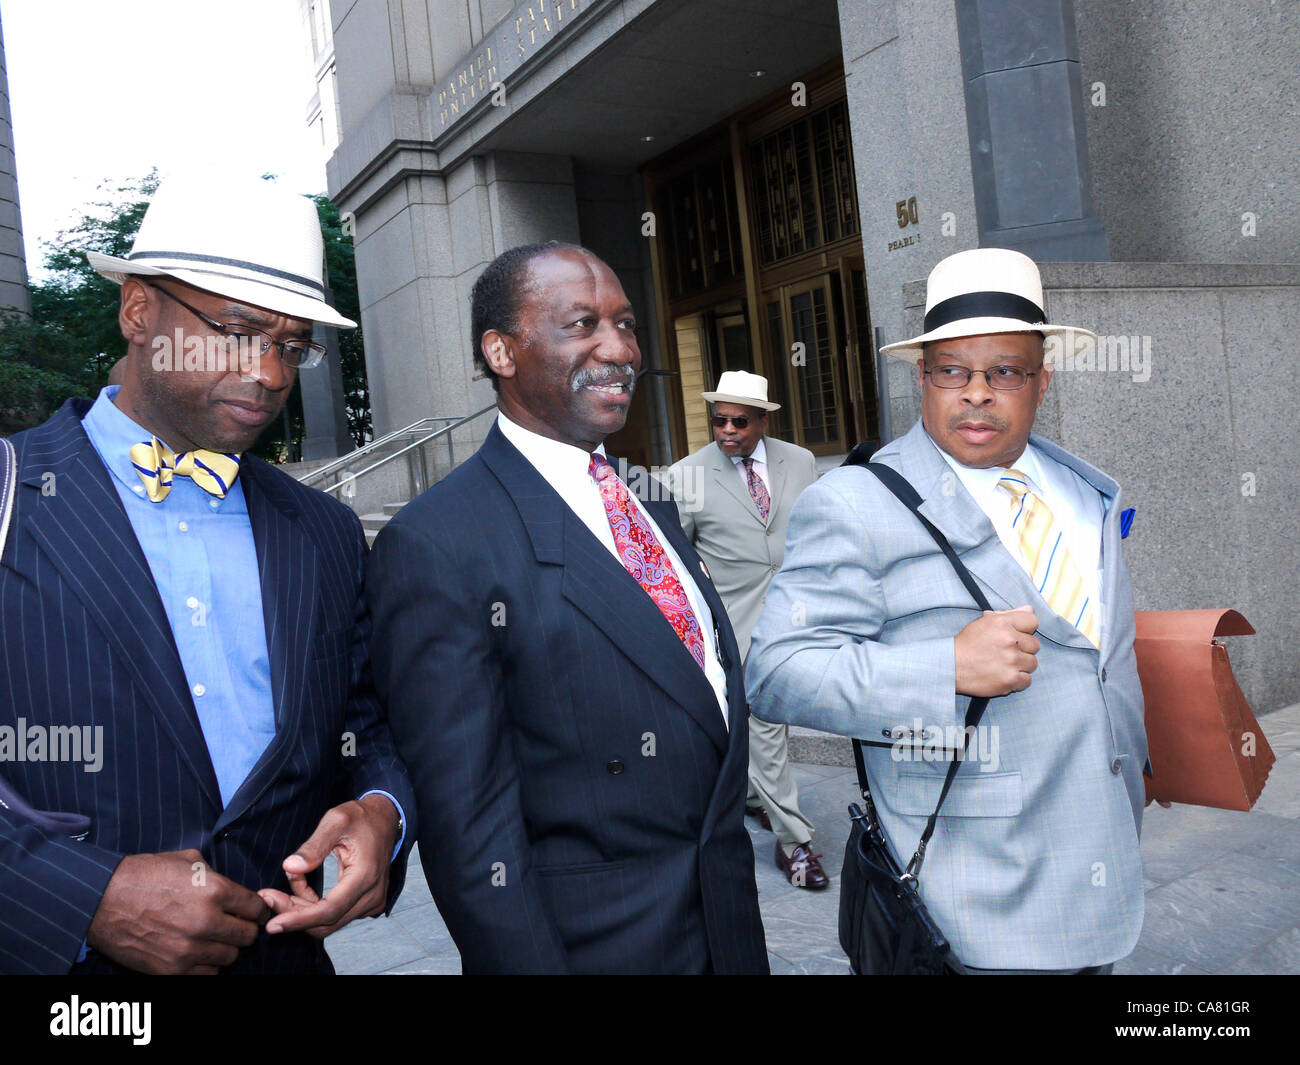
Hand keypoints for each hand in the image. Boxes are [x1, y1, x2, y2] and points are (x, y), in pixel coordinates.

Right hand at [86, 850, 268, 973]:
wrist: (102, 899)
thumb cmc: (144, 875)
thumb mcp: (187, 861)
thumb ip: (217, 876)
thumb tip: (235, 890)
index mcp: (215, 891)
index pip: (257, 908)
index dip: (257, 908)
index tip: (252, 910)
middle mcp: (206, 922)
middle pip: (248, 936)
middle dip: (244, 928)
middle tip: (233, 924)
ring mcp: (189, 949)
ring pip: (231, 958)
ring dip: (226, 948)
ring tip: (213, 938)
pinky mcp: (172, 970)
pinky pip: (209, 975)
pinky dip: (208, 965)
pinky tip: (199, 952)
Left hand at [258, 795, 398, 937]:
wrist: (385, 820)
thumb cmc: (361, 817)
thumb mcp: (336, 820)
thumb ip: (313, 845)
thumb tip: (290, 868)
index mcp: (366, 876)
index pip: (329, 910)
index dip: (298, 920)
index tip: (272, 924)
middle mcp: (372, 896)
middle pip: (326, 922)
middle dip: (293, 915)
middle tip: (267, 898)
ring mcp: (372, 903)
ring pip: (328, 921)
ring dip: (301, 908)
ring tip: (289, 878)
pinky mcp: (366, 904)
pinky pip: (334, 914)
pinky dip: (312, 905)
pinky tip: (301, 884)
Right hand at [954, 606, 1039, 696]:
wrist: (950, 667)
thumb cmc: (966, 644)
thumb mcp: (984, 623)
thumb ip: (1008, 614)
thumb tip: (1029, 609)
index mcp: (1002, 623)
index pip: (1032, 620)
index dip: (1026, 629)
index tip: (1017, 635)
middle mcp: (1010, 641)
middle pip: (1035, 644)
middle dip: (1023, 648)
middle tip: (1007, 652)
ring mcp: (1012, 661)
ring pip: (1032, 663)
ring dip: (1021, 665)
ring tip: (1005, 665)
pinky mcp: (1010, 679)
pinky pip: (1027, 680)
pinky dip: (1018, 680)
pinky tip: (1004, 675)